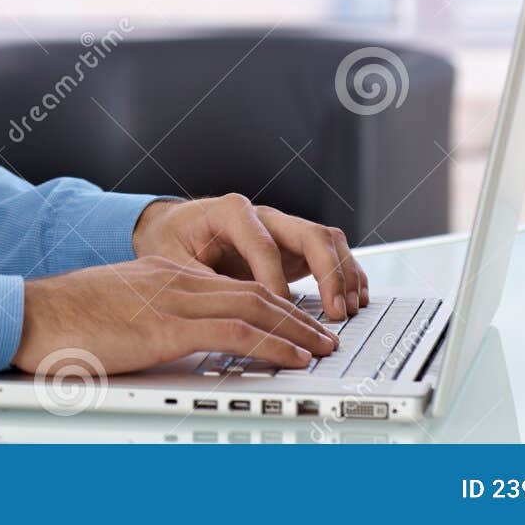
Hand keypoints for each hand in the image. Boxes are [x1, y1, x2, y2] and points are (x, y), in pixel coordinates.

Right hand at [12, 255, 338, 375]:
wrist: (30, 314)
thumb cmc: (61, 320)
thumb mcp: (114, 312)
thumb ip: (145, 319)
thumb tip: (161, 343)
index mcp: (162, 274)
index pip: (231, 285)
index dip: (270, 304)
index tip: (294, 323)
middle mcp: (174, 279)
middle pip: (253, 291)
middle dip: (294, 315)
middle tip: (324, 335)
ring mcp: (172, 300)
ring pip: (254, 307)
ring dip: (296, 329)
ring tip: (322, 347)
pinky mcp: (166, 326)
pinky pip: (235, 333)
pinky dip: (273, 344)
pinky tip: (293, 357)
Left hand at [131, 194, 368, 320]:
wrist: (173, 229)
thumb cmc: (172, 241)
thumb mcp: (172, 261)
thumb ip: (200, 280)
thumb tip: (227, 308)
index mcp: (231, 212)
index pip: (263, 245)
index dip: (274, 280)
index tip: (279, 311)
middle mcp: (263, 216)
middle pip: (310, 233)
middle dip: (329, 274)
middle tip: (335, 312)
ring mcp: (283, 230)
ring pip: (328, 241)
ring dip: (344, 275)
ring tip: (349, 311)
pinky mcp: (293, 247)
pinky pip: (330, 254)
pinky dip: (346, 276)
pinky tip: (353, 301)